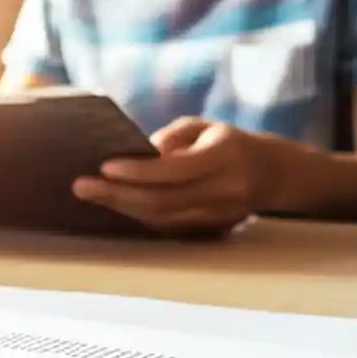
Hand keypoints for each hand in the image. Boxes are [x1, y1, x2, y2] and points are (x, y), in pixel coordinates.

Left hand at [71, 117, 273, 234]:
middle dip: (118, 194)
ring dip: (122, 207)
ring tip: (90, 193)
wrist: (275, 174)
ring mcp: (218, 215)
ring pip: (162, 218)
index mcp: (225, 157)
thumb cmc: (230, 143)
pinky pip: (167, 226)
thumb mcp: (205, 127)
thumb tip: (138, 154)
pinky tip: (115, 204)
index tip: (105, 166)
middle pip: (163, 200)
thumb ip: (172, 138)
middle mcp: (224, 190)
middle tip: (81, 186)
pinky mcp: (211, 229)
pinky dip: (138, 215)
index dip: (138, 172)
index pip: (175, 170)